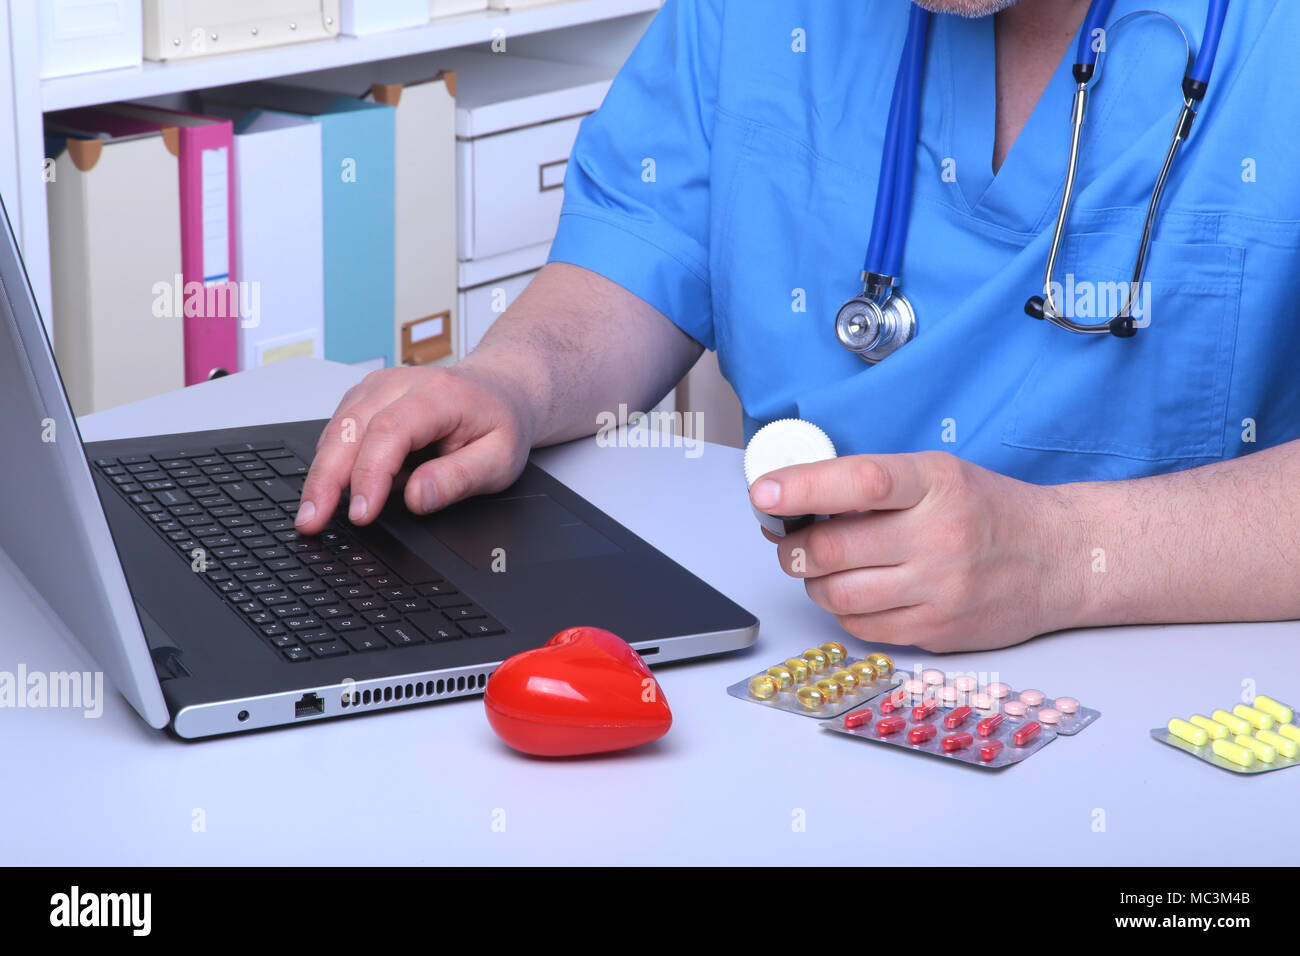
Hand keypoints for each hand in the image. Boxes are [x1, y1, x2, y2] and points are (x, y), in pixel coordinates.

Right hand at [295, 364, 534, 533]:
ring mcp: (377, 388)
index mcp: (439, 394)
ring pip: (336, 429)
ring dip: (320, 473)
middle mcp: (401, 383)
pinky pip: (338, 430)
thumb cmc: (498, 424)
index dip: (370, 474)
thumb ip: (459, 479)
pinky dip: (330, 462)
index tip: (361, 513)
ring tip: (311, 514)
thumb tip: (418, 499)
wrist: (498, 391)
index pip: (391, 431)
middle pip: (350, 427)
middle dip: (326, 478)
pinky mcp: (364, 399)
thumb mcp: (499, 459)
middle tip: (311, 521)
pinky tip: (330, 490)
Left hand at [750, 451, 1083, 651]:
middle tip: (790, 542)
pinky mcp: (937, 631)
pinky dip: (845, 611)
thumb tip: (792, 502)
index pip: (858, 482)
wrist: (1061, 559)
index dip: (801, 487)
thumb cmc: (990, 511)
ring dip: (814, 582)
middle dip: (794, 548)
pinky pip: (862, 627)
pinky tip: (861, 592)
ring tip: (824, 568)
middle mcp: (939, 536)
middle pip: (833, 549)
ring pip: (837, 594)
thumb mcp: (938, 476)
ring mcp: (939, 589)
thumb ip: (873, 487)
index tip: (763, 492)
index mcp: (935, 484)